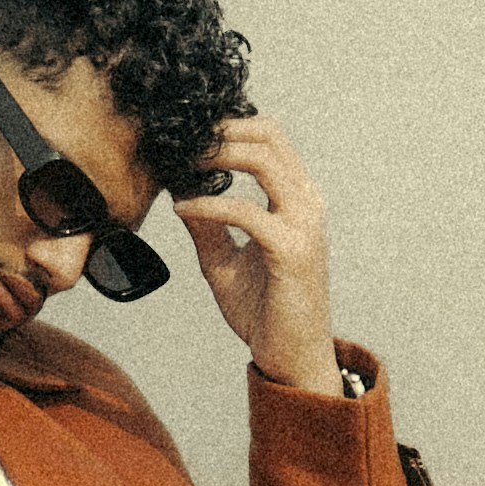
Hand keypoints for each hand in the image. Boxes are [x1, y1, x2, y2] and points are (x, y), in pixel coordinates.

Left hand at [168, 112, 338, 393]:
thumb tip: (177, 191)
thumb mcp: (224, 261)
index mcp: (297, 200)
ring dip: (216, 155)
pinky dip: (208, 205)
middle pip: (269, 135)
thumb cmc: (264, 312)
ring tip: (180, 163)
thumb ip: (206, 225)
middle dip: (220, 129)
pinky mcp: (292, 251)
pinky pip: (246, 211)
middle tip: (178, 139)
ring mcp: (304, 225)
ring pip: (263, 160)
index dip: (228, 126)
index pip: (268, 138)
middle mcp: (307, 203)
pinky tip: (181, 209)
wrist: (290, 359)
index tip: (186, 134)